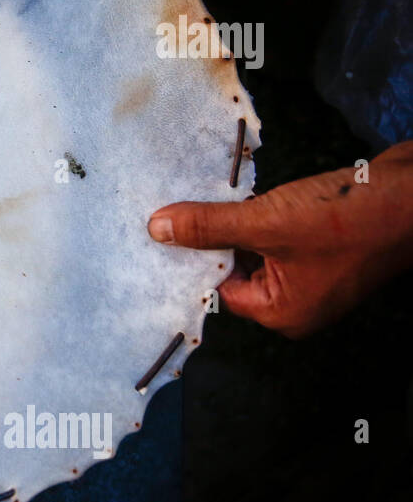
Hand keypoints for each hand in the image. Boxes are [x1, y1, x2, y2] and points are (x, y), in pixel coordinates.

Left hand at [147, 142, 412, 337]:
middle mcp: (298, 301)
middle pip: (236, 268)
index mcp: (282, 313)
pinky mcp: (327, 243)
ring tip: (201, 193)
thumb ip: (209, 227)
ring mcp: (316, 273)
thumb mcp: (267, 221)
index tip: (159, 229)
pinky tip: (244, 188)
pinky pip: (281, 231)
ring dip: (238, 221)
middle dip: (214, 238)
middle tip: (174, 205)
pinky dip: (265, 212)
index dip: (191, 259)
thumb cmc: (347, 218)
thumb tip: (155, 229)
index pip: (217, 288)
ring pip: (257, 246)